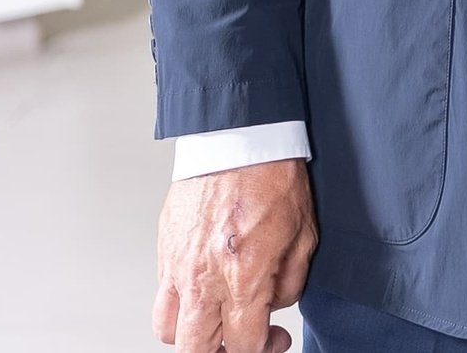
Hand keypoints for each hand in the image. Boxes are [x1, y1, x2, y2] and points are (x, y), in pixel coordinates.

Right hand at [153, 160, 313, 352]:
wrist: (239, 137)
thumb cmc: (273, 176)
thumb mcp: (304, 233)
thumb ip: (291, 279)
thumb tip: (277, 303)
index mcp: (242, 276)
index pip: (241, 344)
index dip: (263, 349)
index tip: (274, 338)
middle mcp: (202, 278)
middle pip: (195, 349)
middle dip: (220, 352)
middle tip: (243, 337)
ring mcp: (176, 265)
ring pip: (168, 328)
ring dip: (192, 333)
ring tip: (217, 320)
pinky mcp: (163, 249)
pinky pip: (162, 293)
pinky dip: (179, 302)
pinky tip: (204, 288)